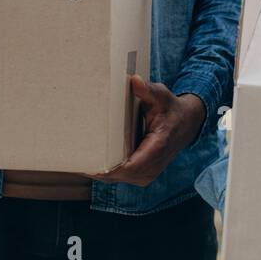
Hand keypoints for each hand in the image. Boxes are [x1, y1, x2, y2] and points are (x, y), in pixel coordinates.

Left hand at [86, 76, 205, 187]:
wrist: (186, 124)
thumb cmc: (170, 108)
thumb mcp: (161, 96)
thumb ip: (148, 90)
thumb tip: (135, 80)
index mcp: (157, 147)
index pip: (130, 166)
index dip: (108, 168)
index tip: (89, 165)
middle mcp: (153, 166)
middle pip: (119, 175)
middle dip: (97, 169)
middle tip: (75, 158)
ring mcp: (148, 174)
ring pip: (117, 179)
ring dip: (99, 172)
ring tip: (78, 160)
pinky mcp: (142, 175)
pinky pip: (120, 177)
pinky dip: (106, 172)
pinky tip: (90, 163)